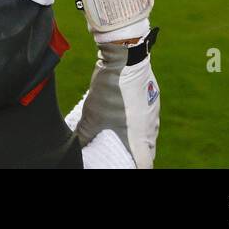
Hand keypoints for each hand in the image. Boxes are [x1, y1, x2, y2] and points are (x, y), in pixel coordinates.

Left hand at [64, 30, 159, 168]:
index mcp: (141, 139)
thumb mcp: (92, 116)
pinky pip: (145, 115)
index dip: (138, 169)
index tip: (128, 168)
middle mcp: (151, 128)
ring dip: (135, 135)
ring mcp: (153, 112)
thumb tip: (76, 145)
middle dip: (134, 154)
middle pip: (146, 150)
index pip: (145, 165)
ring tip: (117, 134)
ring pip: (146, 131)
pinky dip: (135, 118)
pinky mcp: (151, 98)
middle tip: (119, 154)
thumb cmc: (111, 92)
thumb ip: (84, 134)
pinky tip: (121, 111)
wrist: (125, 59)